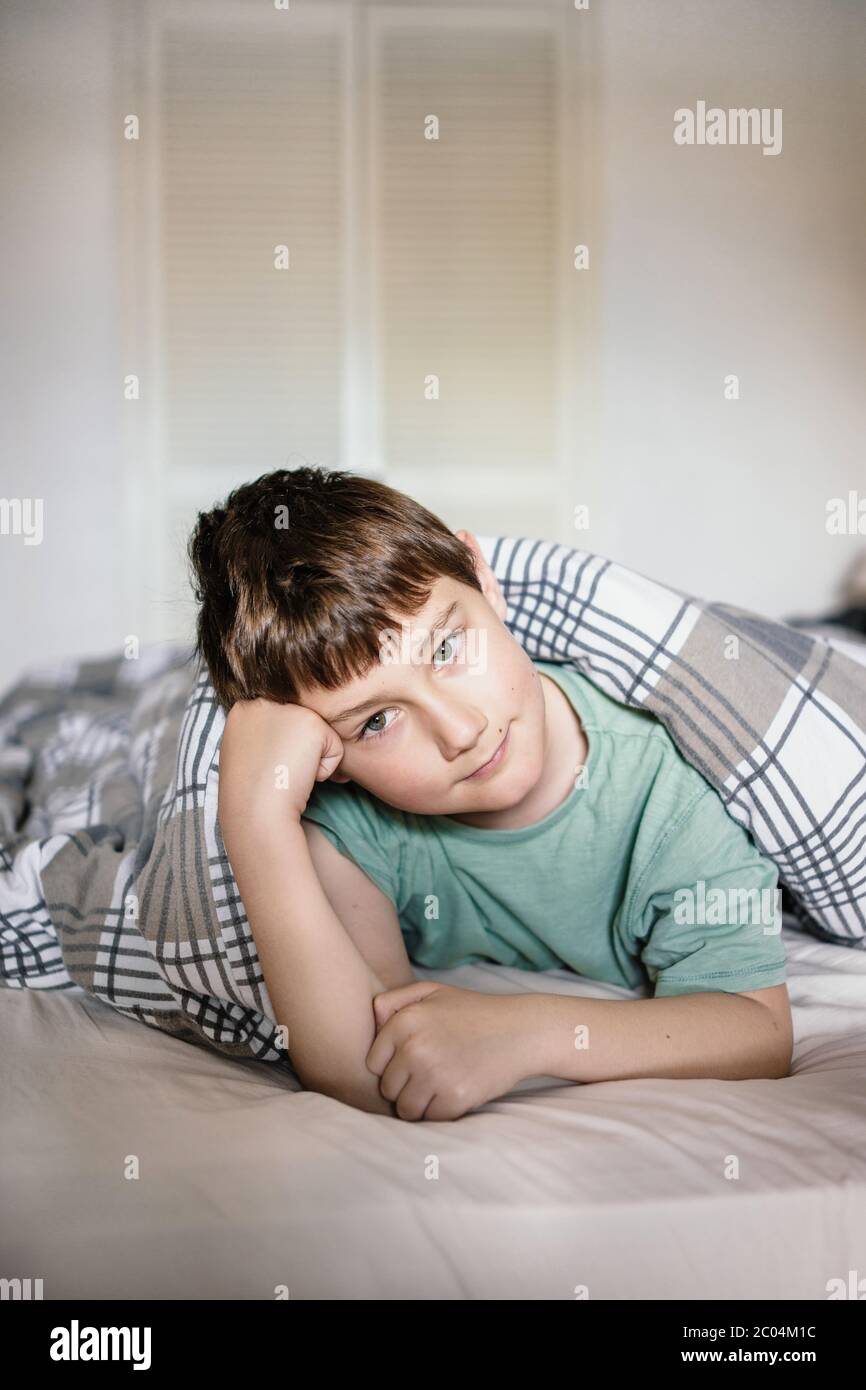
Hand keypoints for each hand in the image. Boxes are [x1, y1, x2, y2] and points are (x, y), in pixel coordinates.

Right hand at [218, 698, 345, 826]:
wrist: (255, 812)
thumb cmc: (249, 795)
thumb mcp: (244, 755)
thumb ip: (261, 736)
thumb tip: (287, 739)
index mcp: (243, 709)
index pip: (280, 724)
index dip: (279, 753)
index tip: (266, 769)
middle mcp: (264, 702)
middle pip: (300, 727)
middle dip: (295, 753)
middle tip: (276, 773)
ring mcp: (288, 709)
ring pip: (318, 737)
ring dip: (309, 761)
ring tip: (285, 774)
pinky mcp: (312, 723)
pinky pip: (335, 747)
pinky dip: (324, 770)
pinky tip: (300, 776)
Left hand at [366, 981, 531, 1120]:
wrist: (520, 1031)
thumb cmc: (472, 1012)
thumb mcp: (431, 992)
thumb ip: (392, 1001)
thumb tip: (368, 1025)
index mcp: (405, 1021)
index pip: (373, 1063)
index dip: (391, 1064)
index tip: (412, 1059)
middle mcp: (415, 1048)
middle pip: (388, 1089)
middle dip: (405, 1086)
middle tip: (430, 1073)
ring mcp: (434, 1075)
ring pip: (405, 1109)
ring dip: (419, 1103)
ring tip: (440, 1085)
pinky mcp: (455, 1098)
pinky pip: (430, 1119)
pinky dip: (441, 1111)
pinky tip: (456, 1091)